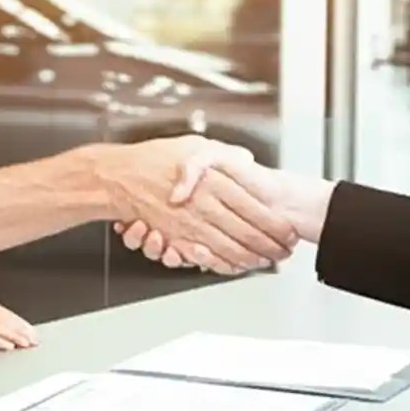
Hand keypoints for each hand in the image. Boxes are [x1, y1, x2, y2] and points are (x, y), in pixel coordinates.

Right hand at [89, 136, 297, 273]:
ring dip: (253, 257)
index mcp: (214, 181)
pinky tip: (238, 265)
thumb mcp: (194, 144)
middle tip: (286, 250)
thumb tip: (247, 160)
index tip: (288, 228)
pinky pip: (207, 256)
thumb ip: (224, 154)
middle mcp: (205, 204)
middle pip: (247, 230)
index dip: (275, 221)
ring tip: (269, 261)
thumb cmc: (154, 159)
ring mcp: (192, 224)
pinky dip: (225, 264)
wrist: (120, 177)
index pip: (254, 206)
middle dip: (271, 244)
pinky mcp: (178, 238)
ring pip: (230, 247)